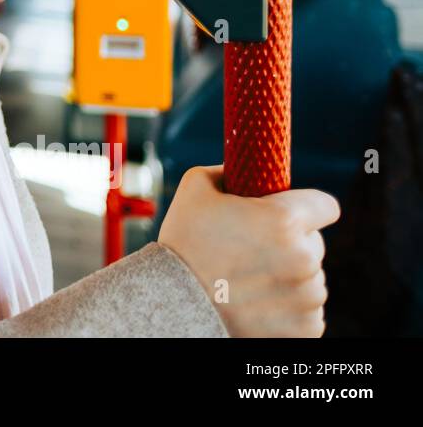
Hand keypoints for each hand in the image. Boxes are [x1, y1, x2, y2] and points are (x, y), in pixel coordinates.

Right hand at [158, 164, 339, 336]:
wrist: (174, 305)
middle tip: (254, 253)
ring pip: (310, 280)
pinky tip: (258, 304)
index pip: (325, 206)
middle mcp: (303, 259)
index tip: (290, 215)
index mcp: (284, 220)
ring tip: (250, 282)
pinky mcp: (306, 329)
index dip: (305, 208)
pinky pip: (308, 313)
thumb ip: (228, 172)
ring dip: (289, 279)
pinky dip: (289, 309)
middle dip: (290, 246)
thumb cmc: (183, 245)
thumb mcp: (195, 189)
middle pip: (313, 245)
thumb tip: (242, 170)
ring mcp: (307, 297)